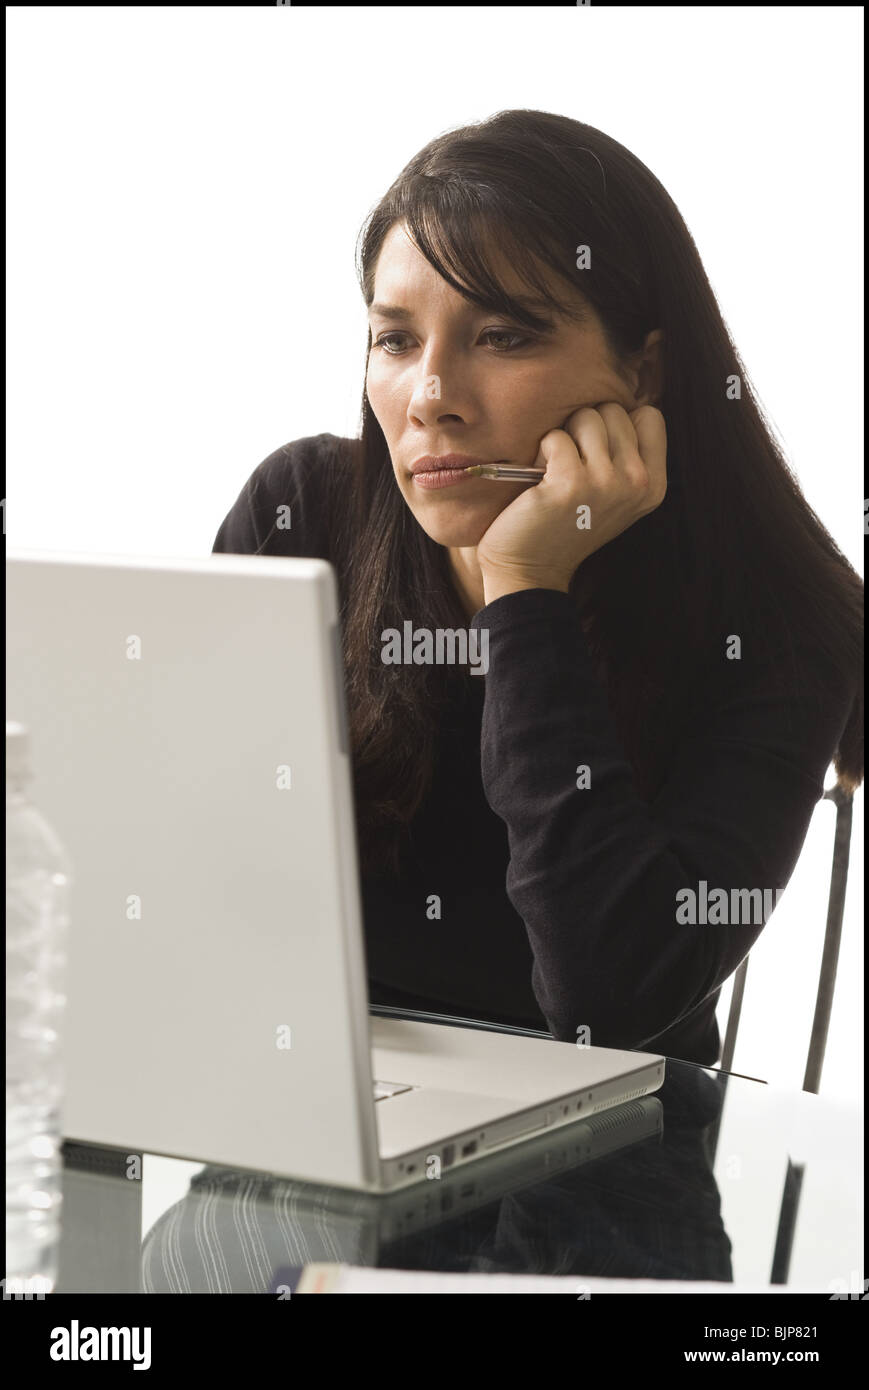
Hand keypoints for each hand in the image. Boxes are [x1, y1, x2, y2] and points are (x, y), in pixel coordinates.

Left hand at [477, 403, 666, 603]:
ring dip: (564, 438)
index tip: (599, 451)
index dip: (619, 423)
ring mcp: (607, 483)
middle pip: (614, 410)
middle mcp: (638, 482)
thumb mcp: (614, 494)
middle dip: (586, 429)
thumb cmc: (566, 524)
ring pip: (586, 417)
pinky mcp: (572, 482)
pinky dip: (542, 452)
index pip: (650, 416)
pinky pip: (555, 437)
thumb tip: (624, 399)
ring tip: (556, 471)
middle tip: (572, 465)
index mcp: (654, 485)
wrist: (530, 569)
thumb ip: (627, 455)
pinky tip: (541, 481)